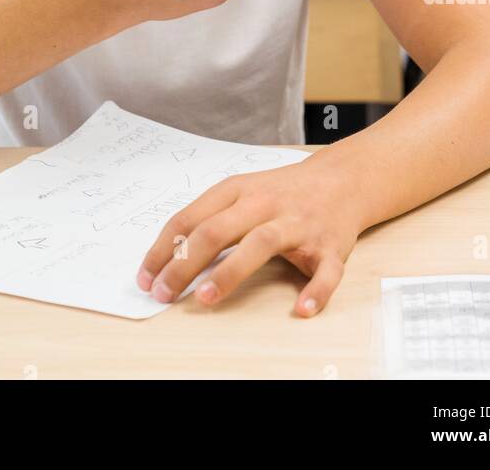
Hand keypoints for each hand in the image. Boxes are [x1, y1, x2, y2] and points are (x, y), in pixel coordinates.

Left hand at [136, 154, 360, 316]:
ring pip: (262, 243)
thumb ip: (211, 218)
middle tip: (164, 293)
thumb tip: (168, 255)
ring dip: (232, 271)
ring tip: (208, 298)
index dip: (165, 249)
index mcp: (239, 191)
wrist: (342, 180)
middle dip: (185, 263)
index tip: (147, 277)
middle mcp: (265, 204)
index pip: (191, 218)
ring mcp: (298, 224)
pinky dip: (315, 291)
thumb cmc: (282, 192)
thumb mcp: (243, 193)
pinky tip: (301, 309)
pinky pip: (324, 271)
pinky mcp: (330, 246)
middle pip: (218, 229)